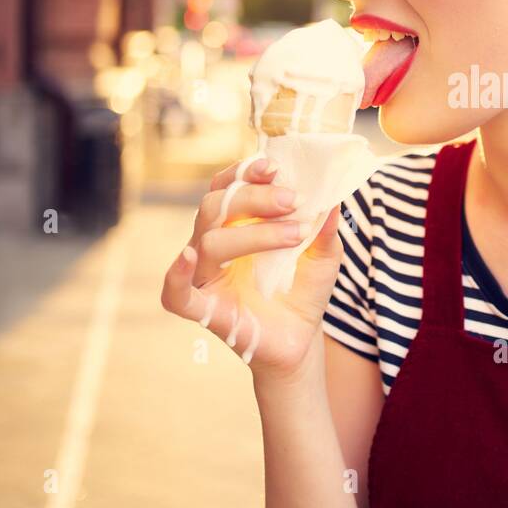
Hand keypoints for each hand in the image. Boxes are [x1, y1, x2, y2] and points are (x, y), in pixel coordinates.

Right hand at [160, 156, 346, 384]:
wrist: (301, 339)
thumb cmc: (304, 290)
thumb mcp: (324, 255)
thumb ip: (325, 228)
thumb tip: (332, 198)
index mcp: (236, 223)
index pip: (227, 186)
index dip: (245, 173)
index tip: (275, 168)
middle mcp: (214, 243)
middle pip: (216, 206)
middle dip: (255, 197)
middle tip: (293, 200)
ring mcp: (206, 275)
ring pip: (209, 240)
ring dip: (253, 233)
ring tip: (294, 234)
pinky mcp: (204, 308)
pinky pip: (175, 292)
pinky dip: (176, 272)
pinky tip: (190, 255)